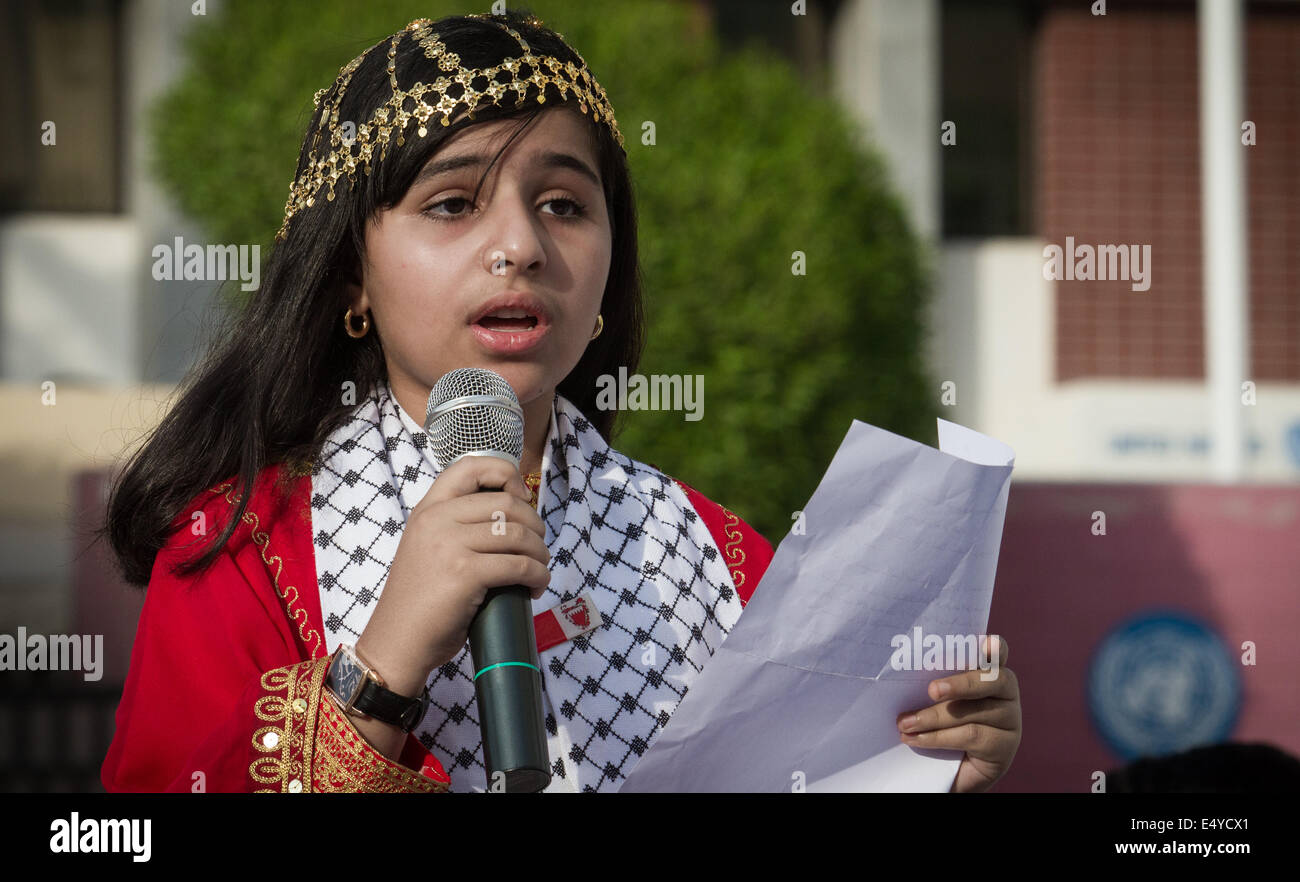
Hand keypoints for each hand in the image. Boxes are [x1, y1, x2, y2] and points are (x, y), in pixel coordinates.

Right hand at [355, 455, 550, 696]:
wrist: (397, 642)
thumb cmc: (420, 602)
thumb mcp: (428, 548)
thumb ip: (456, 526)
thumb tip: (512, 518)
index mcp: (428, 509)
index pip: (471, 466)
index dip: (506, 475)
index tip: (521, 499)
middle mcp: (437, 519)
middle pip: (507, 503)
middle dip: (535, 525)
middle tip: (538, 548)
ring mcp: (450, 545)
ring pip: (518, 534)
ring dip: (540, 553)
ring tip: (539, 570)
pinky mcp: (465, 573)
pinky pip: (519, 565)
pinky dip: (538, 575)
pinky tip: (536, 587)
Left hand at [896, 635, 1020, 792]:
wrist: (949, 770)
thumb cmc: (939, 724)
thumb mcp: (936, 699)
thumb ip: (934, 683)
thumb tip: (902, 673)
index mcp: (990, 672)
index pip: (997, 654)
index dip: (995, 648)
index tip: (987, 643)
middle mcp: (1006, 693)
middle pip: (990, 681)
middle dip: (959, 685)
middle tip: (931, 690)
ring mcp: (1010, 720)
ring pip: (971, 713)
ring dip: (933, 718)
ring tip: (905, 724)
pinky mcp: (1003, 747)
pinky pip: (970, 736)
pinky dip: (938, 737)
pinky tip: (915, 739)